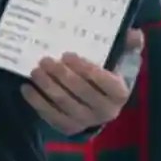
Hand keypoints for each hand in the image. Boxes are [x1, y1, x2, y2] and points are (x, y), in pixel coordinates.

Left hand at [21, 29, 143, 135]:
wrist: (100, 106)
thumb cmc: (109, 76)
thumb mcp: (122, 60)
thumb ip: (128, 45)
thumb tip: (134, 32)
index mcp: (120, 93)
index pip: (105, 81)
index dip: (86, 69)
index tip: (67, 54)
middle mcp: (105, 111)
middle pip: (81, 92)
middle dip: (62, 76)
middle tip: (45, 60)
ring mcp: (86, 121)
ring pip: (64, 104)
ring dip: (48, 87)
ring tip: (35, 71)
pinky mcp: (69, 128)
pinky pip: (51, 116)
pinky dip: (37, 102)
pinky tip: (27, 88)